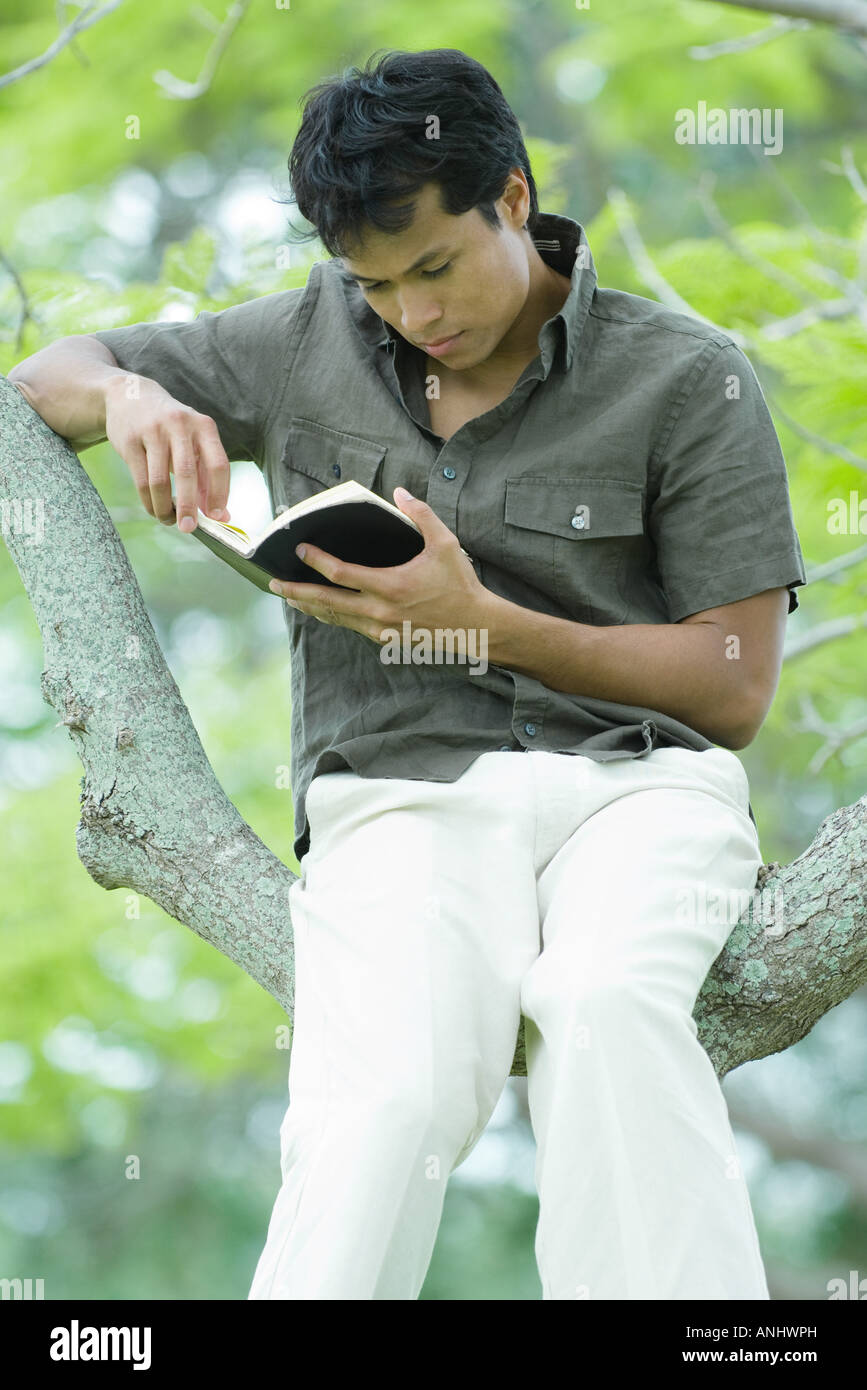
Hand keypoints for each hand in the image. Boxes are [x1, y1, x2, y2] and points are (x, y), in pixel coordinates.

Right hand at [103, 373, 230, 531]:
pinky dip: (149, 501)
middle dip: (188, 506)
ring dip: (164, 508)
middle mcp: (180, 425)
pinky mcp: (129, 440)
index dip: (220, 493)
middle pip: (187, 474)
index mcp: (204, 426)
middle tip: (188, 528)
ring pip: (160, 481)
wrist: (131, 396)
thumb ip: (207, 477)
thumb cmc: (171, 429)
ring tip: (169, 520)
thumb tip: (221, 516)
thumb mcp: (194, 443)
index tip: (218, 517)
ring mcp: (153, 431)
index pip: (218, 464)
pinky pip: (141, 480)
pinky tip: (154, 509)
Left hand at [267, 487, 493, 642]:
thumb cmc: (461, 585)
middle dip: (297, 593)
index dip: (316, 562)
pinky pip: (350, 627)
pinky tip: (322, 610)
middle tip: (274, 585)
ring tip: (290, 598)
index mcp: (390, 586)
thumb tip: (399, 492)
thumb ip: (420, 515)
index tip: (299, 550)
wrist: (477, 627)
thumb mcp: (444, 544)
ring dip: (310, 607)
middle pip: (326, 603)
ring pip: (335, 618)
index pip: (341, 574)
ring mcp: (380, 629)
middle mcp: (379, 611)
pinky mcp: (385, 639)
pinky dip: (333, 617)